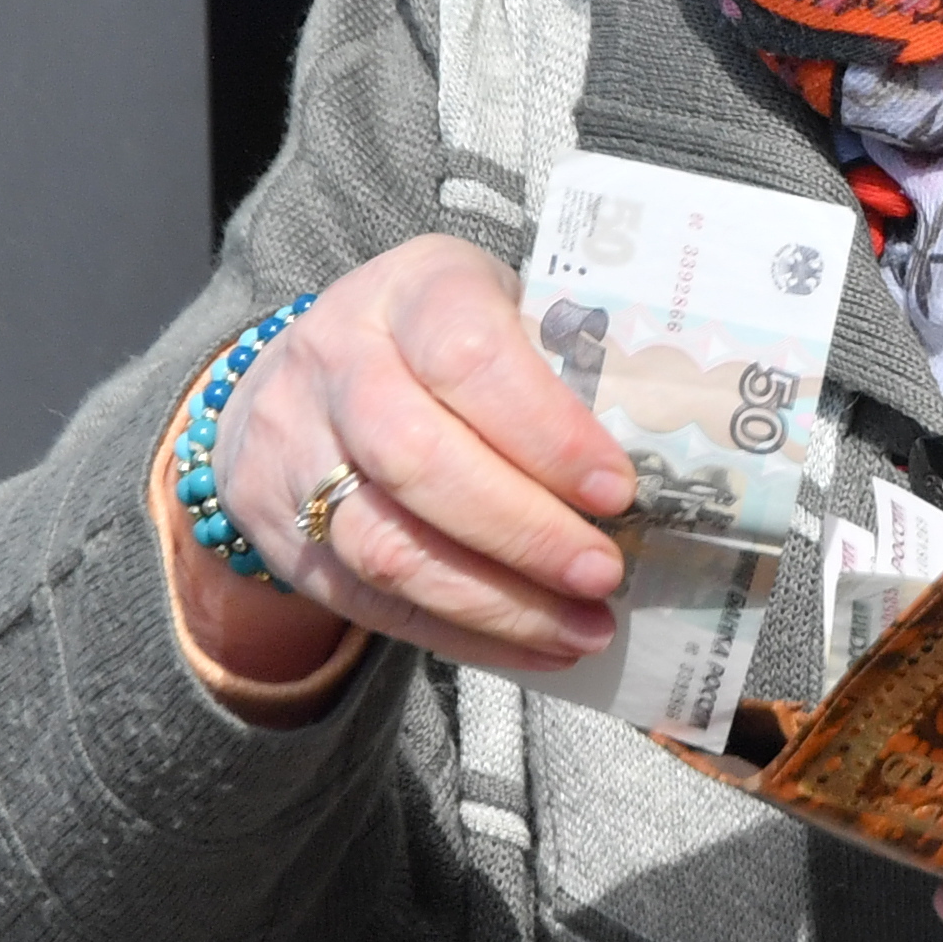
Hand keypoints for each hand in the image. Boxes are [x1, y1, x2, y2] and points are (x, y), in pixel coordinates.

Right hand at [176, 237, 642, 686]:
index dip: (546, 432)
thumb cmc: (436, 342)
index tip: (618, 491)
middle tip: (605, 574)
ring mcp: (296, 450)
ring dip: (498, 604)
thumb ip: (559, 363)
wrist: (293, 378)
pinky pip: (372, 602)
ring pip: (388, 547)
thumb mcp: (495, 311)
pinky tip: (535, 649)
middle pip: (418, 461)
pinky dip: (463, 636)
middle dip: (524, 533)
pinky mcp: (281, 531)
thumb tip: (661, 459)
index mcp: (410, 292)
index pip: (469, 357)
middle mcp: (337, 362)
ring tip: (583, 629)